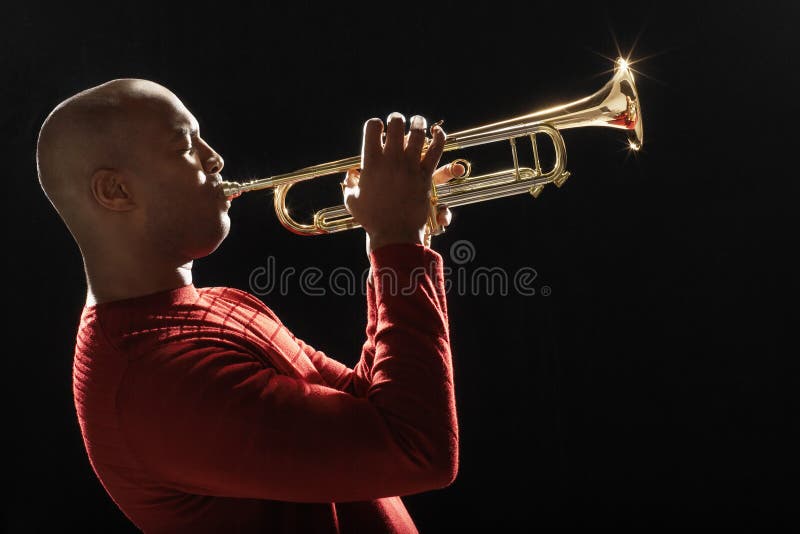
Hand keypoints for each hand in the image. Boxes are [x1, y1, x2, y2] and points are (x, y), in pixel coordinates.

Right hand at [342, 113, 458, 253]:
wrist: (394, 233)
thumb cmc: (371, 219)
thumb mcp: (352, 201)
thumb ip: (350, 185)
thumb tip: (351, 177)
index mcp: (371, 162)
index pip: (372, 127)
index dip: (375, 124)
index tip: (377, 130)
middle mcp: (391, 160)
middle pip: (395, 124)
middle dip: (395, 119)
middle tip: (396, 122)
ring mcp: (410, 166)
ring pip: (417, 133)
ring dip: (417, 123)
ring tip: (417, 121)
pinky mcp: (425, 175)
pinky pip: (436, 150)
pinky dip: (439, 137)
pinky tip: (437, 132)